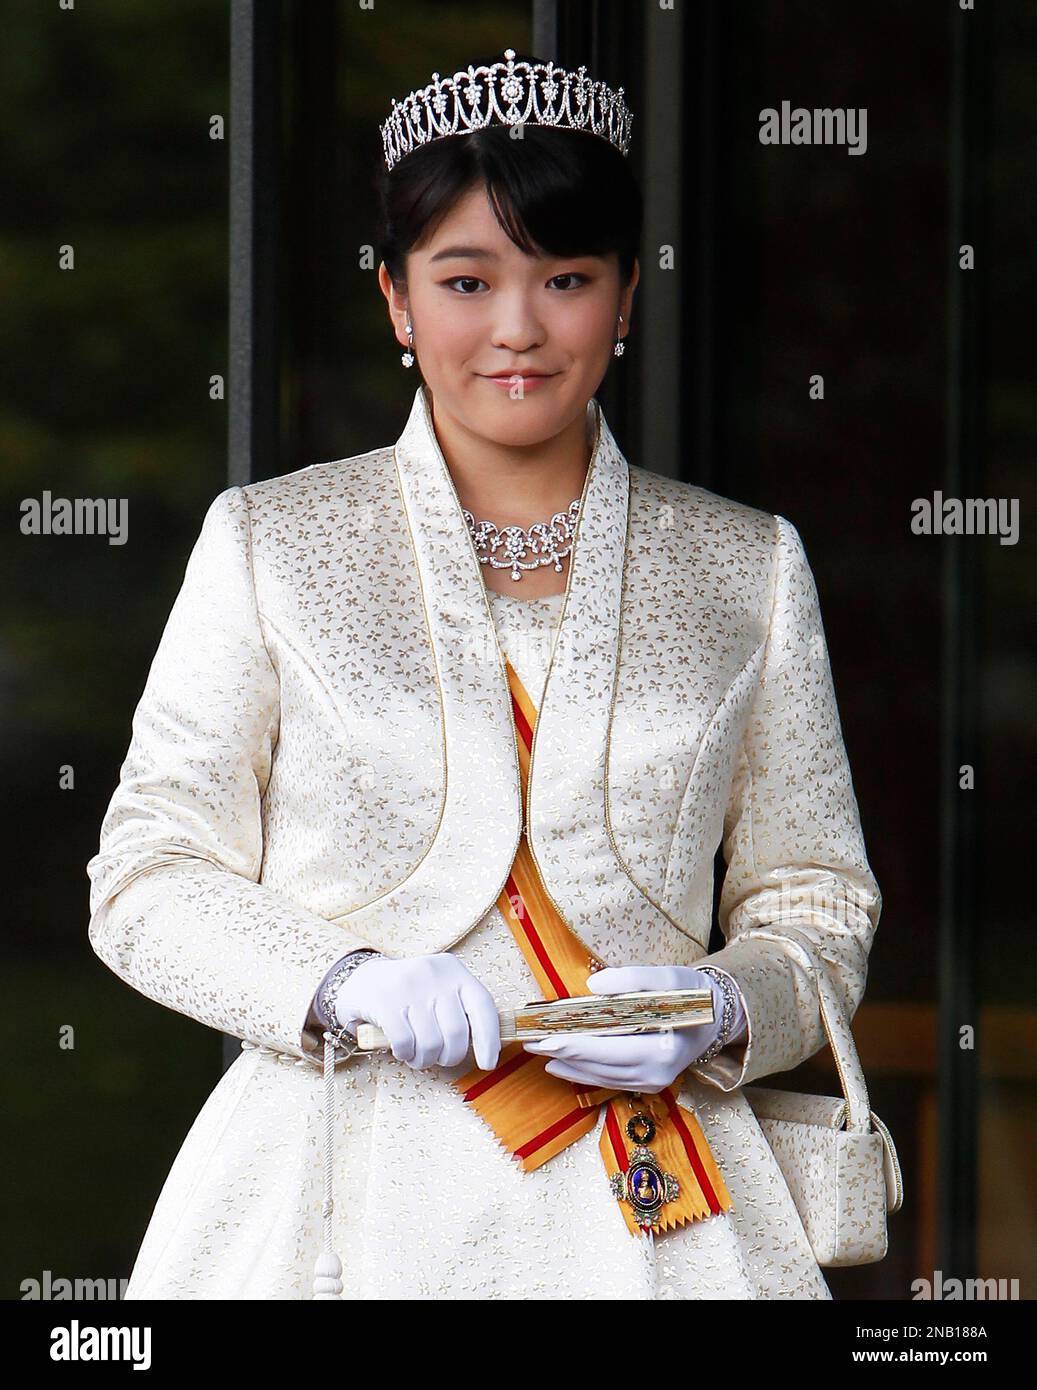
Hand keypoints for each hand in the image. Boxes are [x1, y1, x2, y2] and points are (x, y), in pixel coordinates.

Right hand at [332, 952, 500, 1071]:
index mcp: (454, 970)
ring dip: (424, 1059)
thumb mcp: (441, 990)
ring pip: (430, 1043)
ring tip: (416, 1054)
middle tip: (438, 1057)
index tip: (488, 1063)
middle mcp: (433, 974)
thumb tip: (488, 1046)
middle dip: (448, 1056)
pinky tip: (402, 1049)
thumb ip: (462, 1011)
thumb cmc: (411, 994)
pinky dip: (405, 1054)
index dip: (489, 1039)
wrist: (364, 979)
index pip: (483, 1006)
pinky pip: (405, 1043)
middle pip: (456, 1033)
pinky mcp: (384, 1001)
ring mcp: (407, 986)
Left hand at [522, 964, 745, 1093]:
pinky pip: (607, 1079)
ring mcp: (651, 1083)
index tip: (545, 1037)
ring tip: (538, 1050)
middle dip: (562, 1054)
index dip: (574, 1044)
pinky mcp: (646, 1084)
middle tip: (530, 1042)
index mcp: (662, 1050)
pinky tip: (560, 1064)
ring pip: (599, 1076)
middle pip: (599, 1066)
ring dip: (568, 1064)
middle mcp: (656, 1074)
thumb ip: (633, 980)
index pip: (609, 1049)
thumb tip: (594, 988)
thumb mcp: (669, 977)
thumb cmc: (692, 995)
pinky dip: (582, 1072)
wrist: (716, 1017)